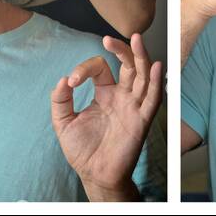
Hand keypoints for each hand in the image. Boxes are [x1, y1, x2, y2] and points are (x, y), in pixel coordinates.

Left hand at [51, 32, 162, 197]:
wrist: (94, 176)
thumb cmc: (82, 150)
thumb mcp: (64, 123)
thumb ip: (60, 101)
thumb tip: (63, 80)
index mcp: (105, 93)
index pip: (100, 68)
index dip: (85, 69)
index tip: (72, 82)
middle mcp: (122, 96)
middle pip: (129, 64)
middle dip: (122, 49)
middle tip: (108, 39)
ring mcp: (133, 107)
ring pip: (143, 75)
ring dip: (141, 57)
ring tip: (137, 39)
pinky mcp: (141, 121)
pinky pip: (153, 99)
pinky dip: (156, 82)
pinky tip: (155, 67)